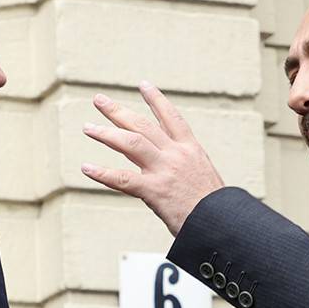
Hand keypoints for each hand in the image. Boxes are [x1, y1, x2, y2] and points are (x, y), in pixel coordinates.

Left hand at [80, 83, 226, 234]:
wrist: (221, 222)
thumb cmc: (214, 207)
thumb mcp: (204, 176)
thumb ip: (186, 166)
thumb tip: (173, 166)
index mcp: (191, 149)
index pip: (171, 117)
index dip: (156, 99)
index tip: (143, 85)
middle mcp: (177, 154)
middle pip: (142, 125)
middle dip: (118, 111)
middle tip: (99, 100)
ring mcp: (165, 170)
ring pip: (130, 143)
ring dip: (106, 133)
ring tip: (88, 128)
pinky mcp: (155, 190)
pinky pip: (123, 179)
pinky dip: (102, 173)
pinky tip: (86, 168)